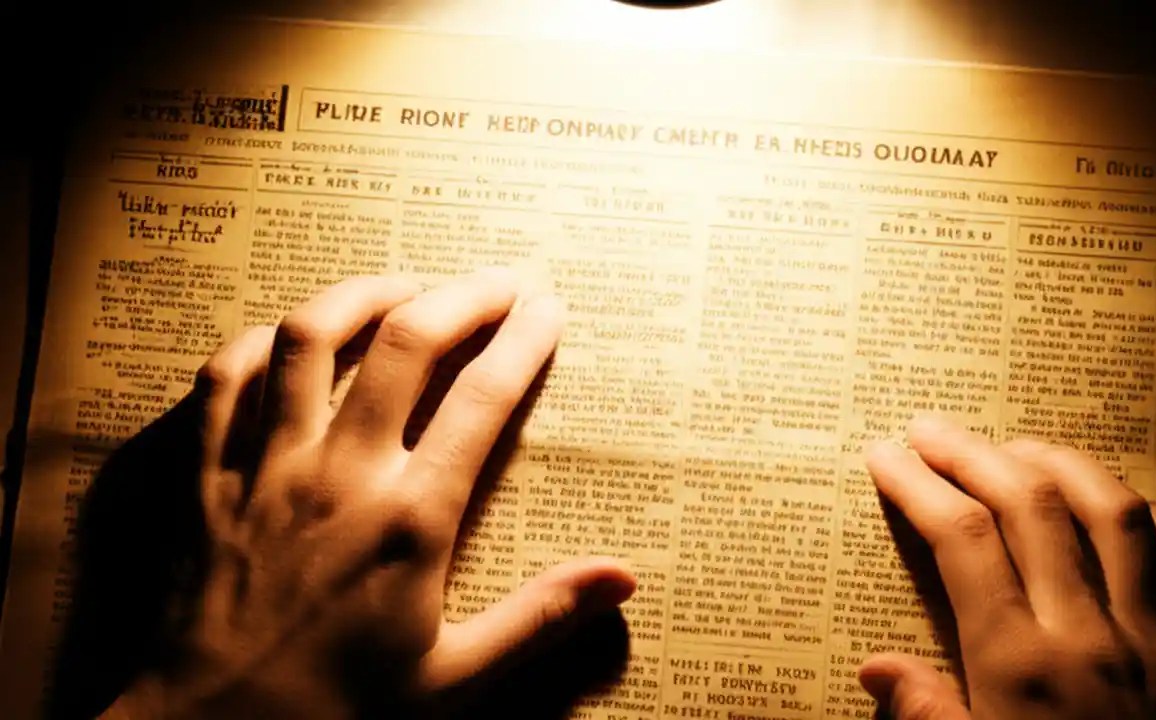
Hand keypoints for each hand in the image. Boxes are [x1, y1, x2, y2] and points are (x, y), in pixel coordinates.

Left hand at [106, 270, 635, 718]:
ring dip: (365, 292)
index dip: (523, 340)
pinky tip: (294, 335)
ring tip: (406, 284)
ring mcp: (267, 467)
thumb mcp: (454, 679)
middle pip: (406, 342)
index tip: (549, 308)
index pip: (482, 400)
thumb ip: (540, 617)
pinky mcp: (208, 475)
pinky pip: (226, 377)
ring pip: (311, 337)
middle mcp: (341, 474)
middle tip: (500, 278)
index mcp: (410, 521)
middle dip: (463, 294)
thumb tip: (622, 580)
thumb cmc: (335, 711)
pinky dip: (262, 340)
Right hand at [859, 415, 1155, 718]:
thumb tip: (877, 670)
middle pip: (1029, 505)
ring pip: (1111, 510)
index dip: (919, 486)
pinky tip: (1112, 501)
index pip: (963, 540)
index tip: (885, 456)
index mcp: (1022, 668)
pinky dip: (1140, 512)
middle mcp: (1089, 633)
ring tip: (1013, 444)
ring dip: (1056, 462)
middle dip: (971, 452)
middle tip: (930, 426)